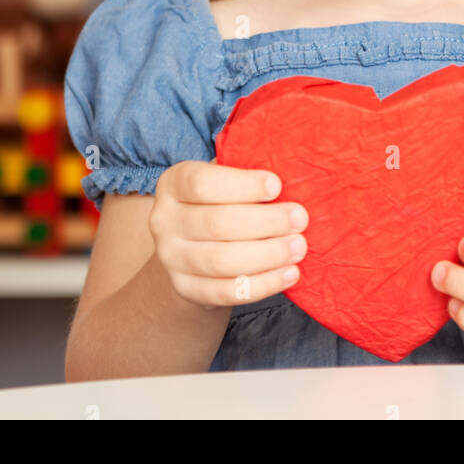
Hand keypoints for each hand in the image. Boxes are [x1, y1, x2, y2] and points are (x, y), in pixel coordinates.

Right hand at [149, 159, 308, 310]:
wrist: (192, 248)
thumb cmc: (220, 201)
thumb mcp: (224, 178)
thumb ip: (246, 171)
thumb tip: (291, 171)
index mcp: (174, 183)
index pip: (202, 183)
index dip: (242, 185)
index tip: (277, 186)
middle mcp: (164, 220)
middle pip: (217, 223)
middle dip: (266, 222)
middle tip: (300, 219)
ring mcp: (170, 258)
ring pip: (221, 260)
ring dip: (267, 255)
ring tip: (298, 246)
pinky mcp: (185, 289)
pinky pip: (225, 292)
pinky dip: (262, 284)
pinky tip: (290, 273)